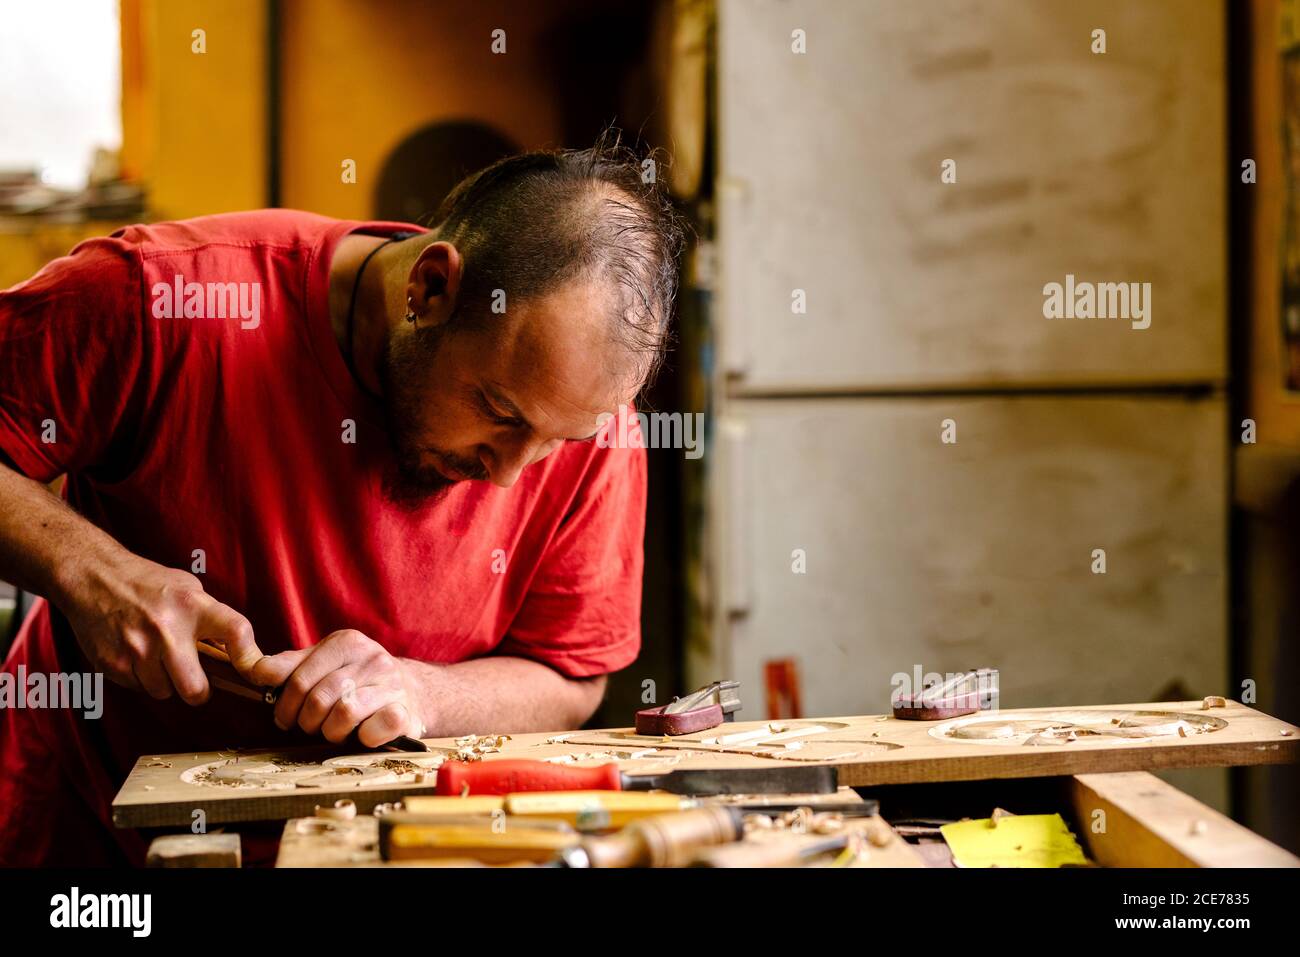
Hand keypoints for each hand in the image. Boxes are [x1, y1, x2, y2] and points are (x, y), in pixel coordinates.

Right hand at [58, 552, 261, 704]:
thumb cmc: (147, 583)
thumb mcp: (188, 589)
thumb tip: (237, 654)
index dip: (251, 660)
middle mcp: (167, 629)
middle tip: (196, 680)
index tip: (255, 673)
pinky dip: (140, 678)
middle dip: (198, 691)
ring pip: (164, 693)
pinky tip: (136, 654)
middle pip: (195, 690)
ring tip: (158, 657)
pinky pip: (138, 689)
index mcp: (194, 605)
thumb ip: (211, 619)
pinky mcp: (112, 664)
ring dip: (165, 682)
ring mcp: (137, 649)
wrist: (93, 576)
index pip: (237, 632)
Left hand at [248, 630, 422, 746]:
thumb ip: (290, 666)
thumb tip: (256, 670)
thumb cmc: (358, 680)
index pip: (299, 678)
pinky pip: (374, 730)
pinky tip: (362, 735)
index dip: (285, 705)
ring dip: (332, 733)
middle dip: (306, 722)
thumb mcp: (324, 663)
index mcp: (346, 642)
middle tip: (309, 728)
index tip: (284, 717)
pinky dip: (362, 739)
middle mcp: (372, 658)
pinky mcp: (404, 711)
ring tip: (334, 731)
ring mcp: (391, 684)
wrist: (412, 691)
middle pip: (318, 699)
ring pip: (344, 714)